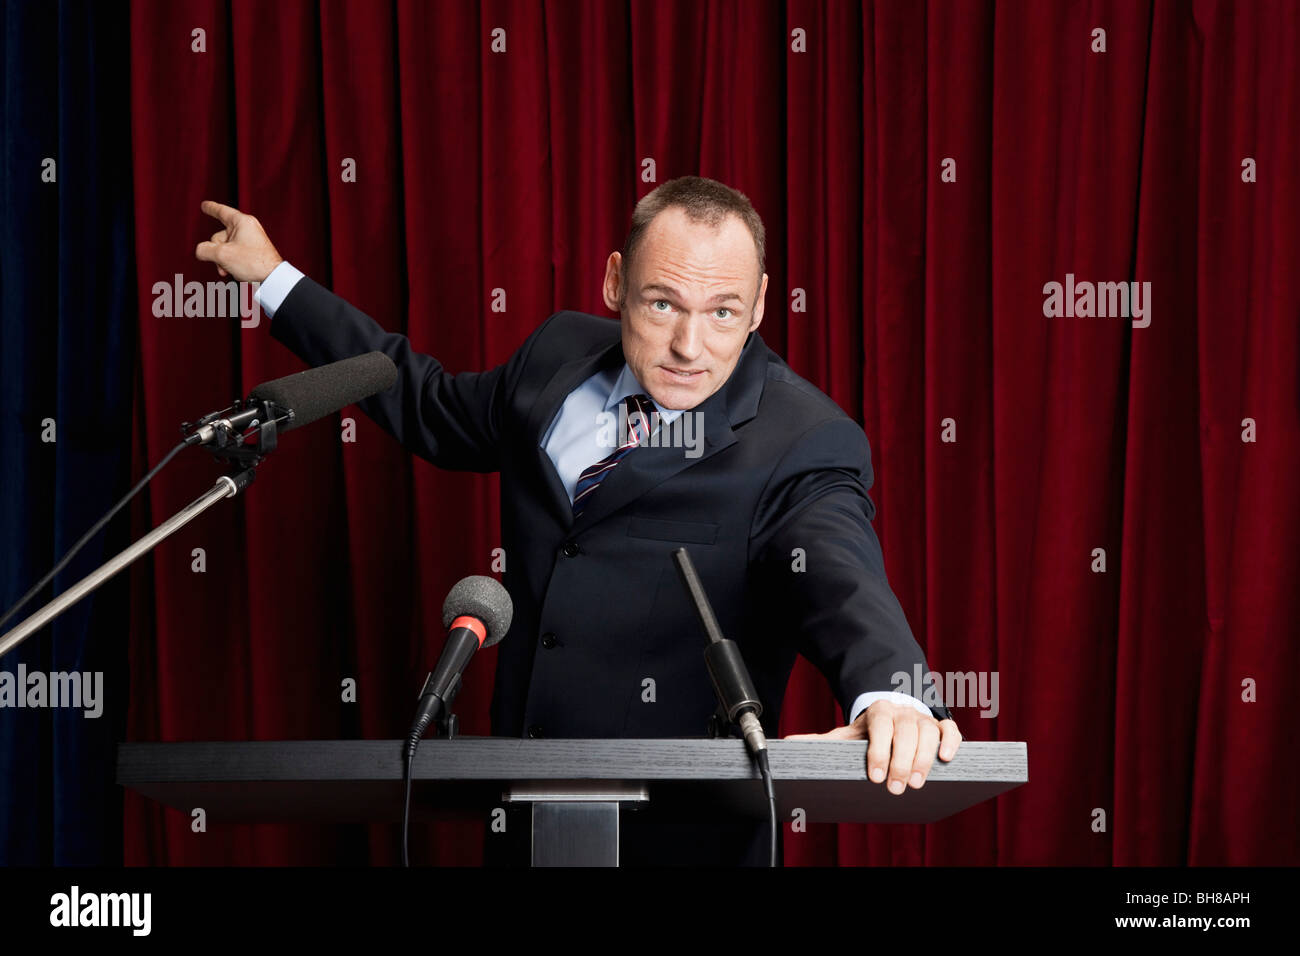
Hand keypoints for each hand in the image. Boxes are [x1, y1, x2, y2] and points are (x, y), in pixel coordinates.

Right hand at [195, 200, 283, 282]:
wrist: (273, 278)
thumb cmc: (253, 263)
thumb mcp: (222, 255)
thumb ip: (204, 250)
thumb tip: (201, 251)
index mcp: (242, 222)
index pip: (221, 211)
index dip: (210, 208)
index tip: (204, 205)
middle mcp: (246, 229)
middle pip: (219, 236)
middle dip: (216, 252)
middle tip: (222, 263)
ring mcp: (249, 241)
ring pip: (225, 248)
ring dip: (223, 261)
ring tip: (230, 270)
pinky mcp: (252, 252)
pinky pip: (234, 254)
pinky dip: (231, 263)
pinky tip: (236, 272)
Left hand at [784, 699, 961, 794]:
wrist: (891, 713)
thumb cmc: (867, 732)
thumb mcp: (845, 735)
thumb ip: (822, 740)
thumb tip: (789, 743)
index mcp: (877, 711)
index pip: (879, 726)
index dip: (878, 750)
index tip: (875, 776)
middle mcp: (901, 712)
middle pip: (905, 732)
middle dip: (902, 761)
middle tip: (897, 787)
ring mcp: (921, 718)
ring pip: (927, 732)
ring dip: (924, 758)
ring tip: (917, 783)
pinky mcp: (939, 726)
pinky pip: (949, 729)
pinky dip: (950, 742)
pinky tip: (945, 759)